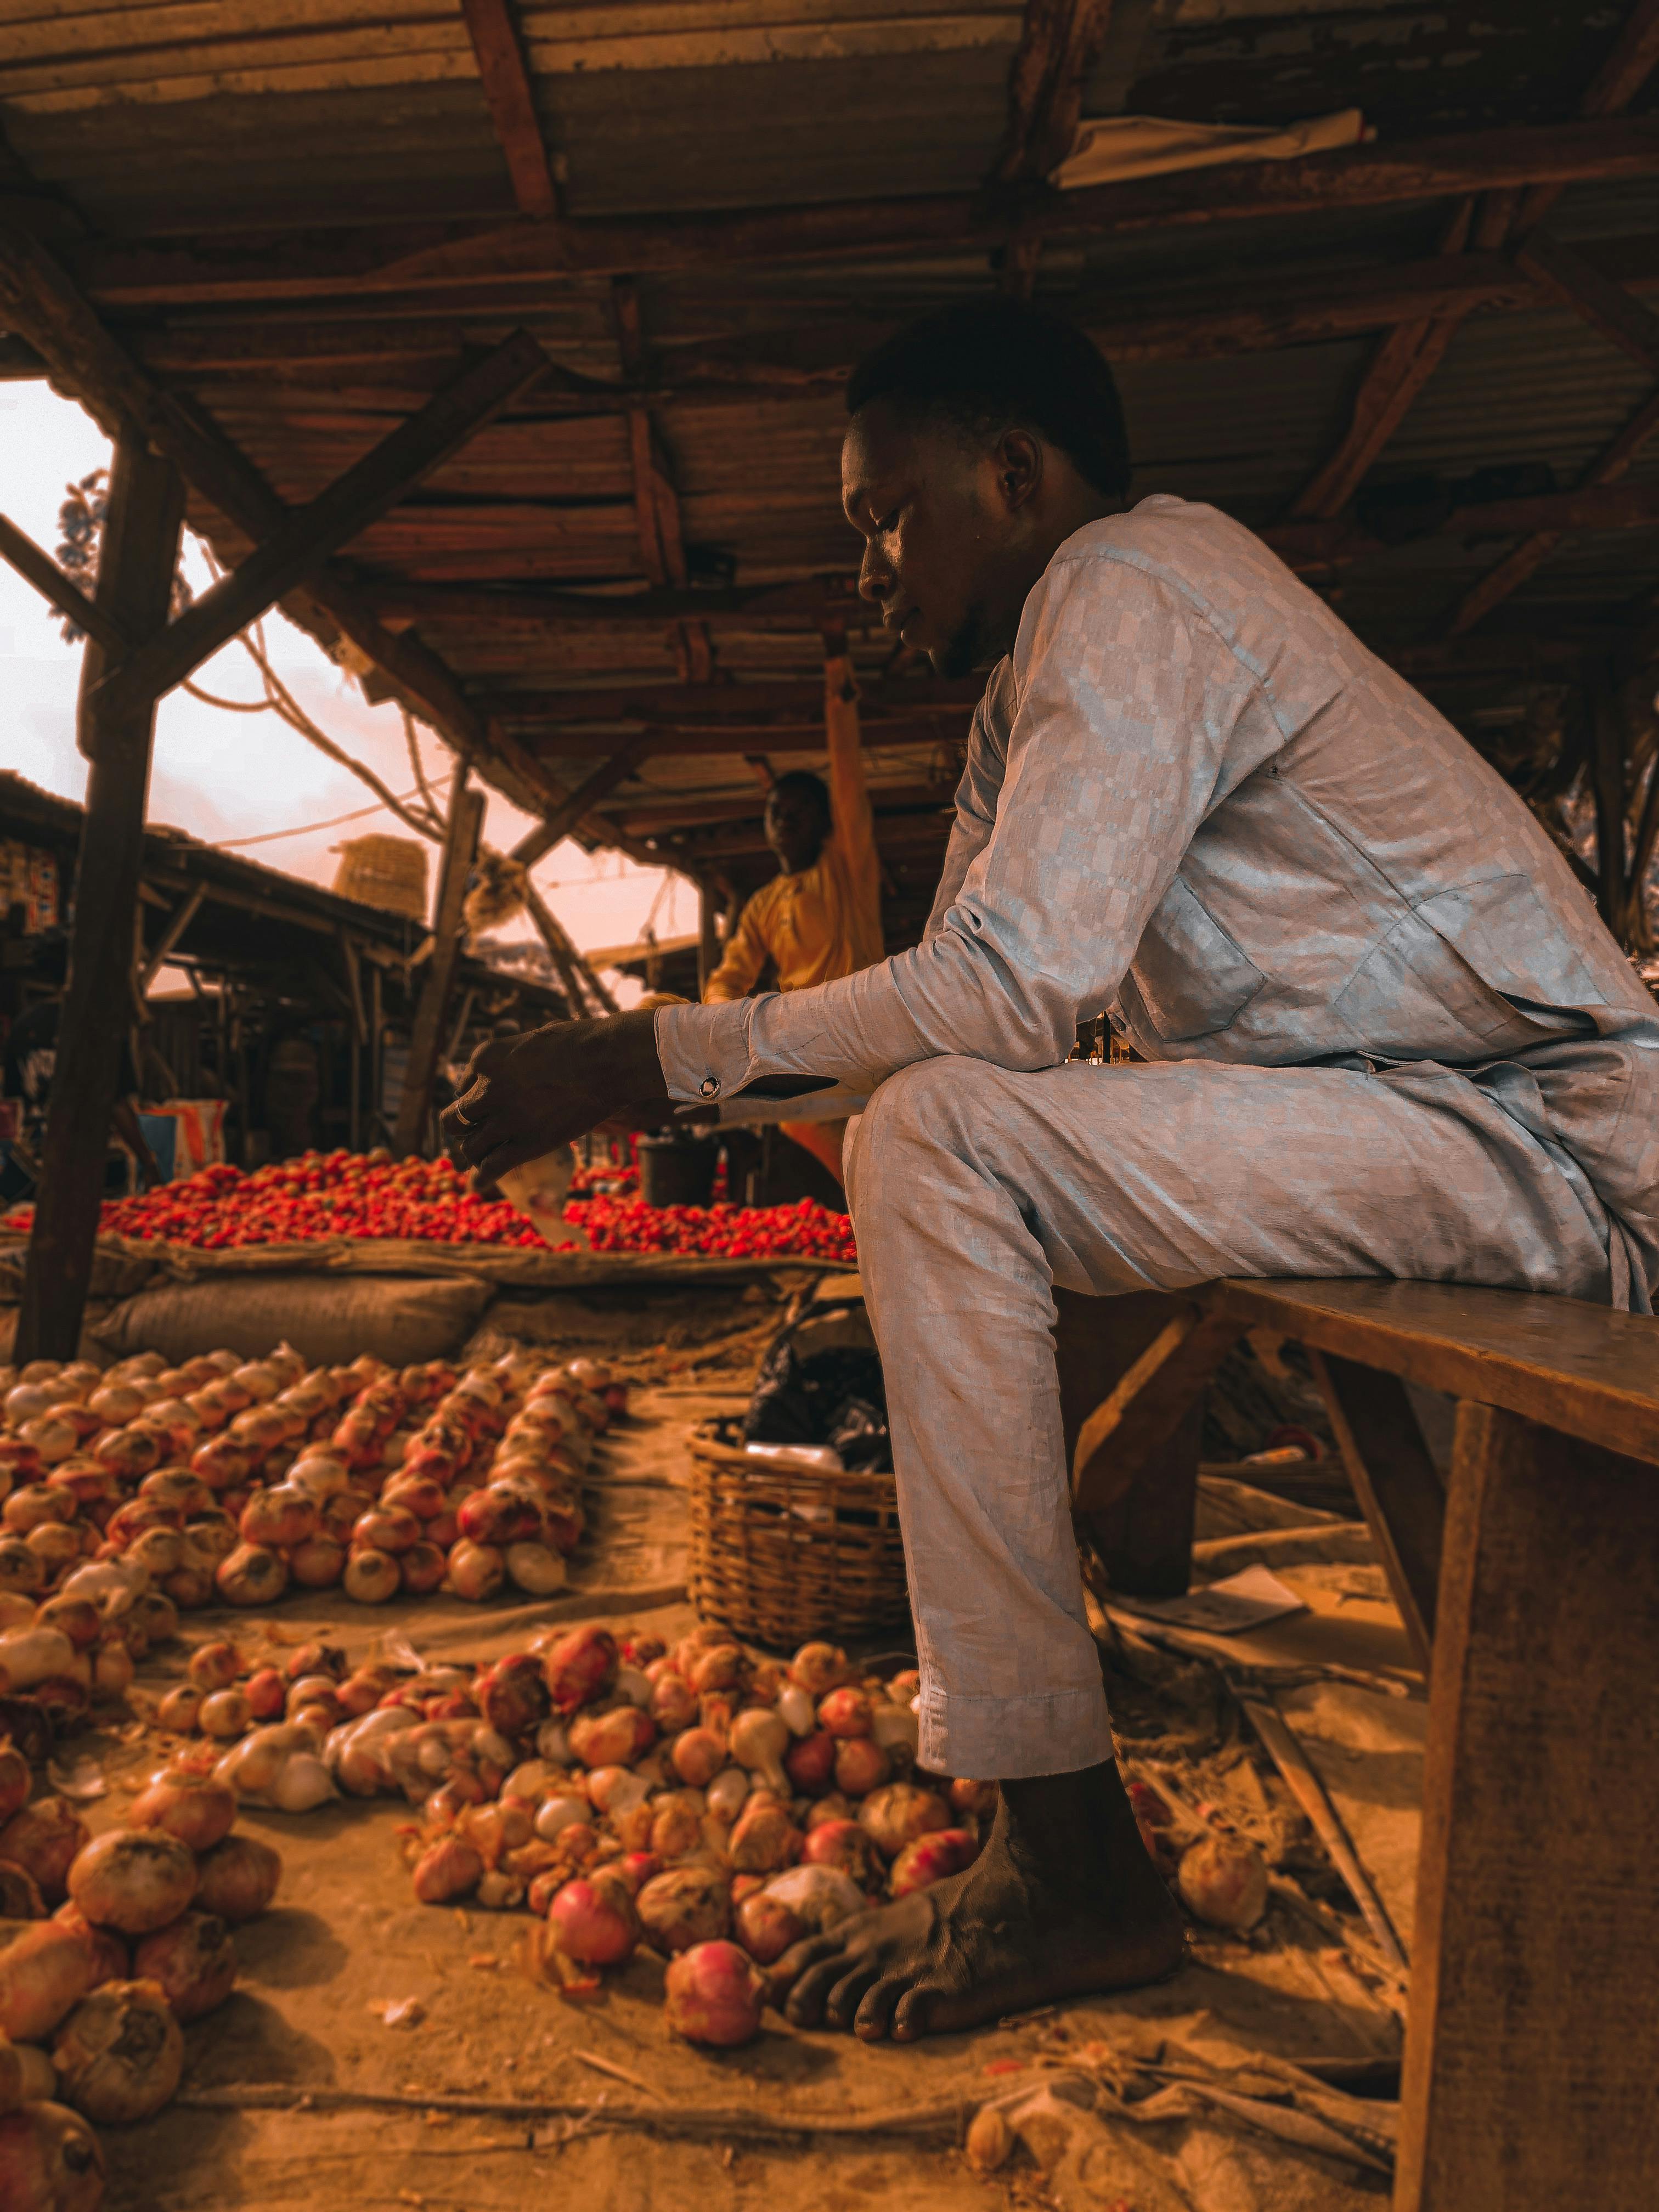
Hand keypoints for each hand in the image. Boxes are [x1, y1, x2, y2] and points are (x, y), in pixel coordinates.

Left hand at [442, 1012, 668, 1187]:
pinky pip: (491, 1168)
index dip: (477, 1096)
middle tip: (481, 1131)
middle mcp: (488, 1089)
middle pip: (456, 1120)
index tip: (494, 1102)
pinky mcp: (527, 1144)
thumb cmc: (581, 1044)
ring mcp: (506, 1119)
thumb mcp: (535, 1041)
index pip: (463, 1086)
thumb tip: (515, 1074)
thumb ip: (516, 1061)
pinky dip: (483, 1178)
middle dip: (465, 1128)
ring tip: (488, 1154)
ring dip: (477, 1152)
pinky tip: (481, 1183)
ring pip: (470, 1148)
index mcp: (485, 1057)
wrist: (608, 1059)